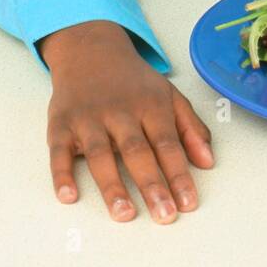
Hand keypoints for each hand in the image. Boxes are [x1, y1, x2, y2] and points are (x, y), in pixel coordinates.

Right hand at [39, 19, 213, 223]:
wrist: (91, 50)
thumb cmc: (134, 82)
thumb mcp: (169, 95)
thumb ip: (191, 128)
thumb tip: (208, 161)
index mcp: (150, 105)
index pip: (168, 144)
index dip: (179, 174)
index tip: (189, 203)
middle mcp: (120, 112)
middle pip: (137, 151)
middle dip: (152, 185)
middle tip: (164, 215)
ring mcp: (88, 118)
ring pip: (100, 154)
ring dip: (112, 185)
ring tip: (124, 213)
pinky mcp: (61, 124)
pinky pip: (59, 151)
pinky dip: (61, 174)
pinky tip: (68, 196)